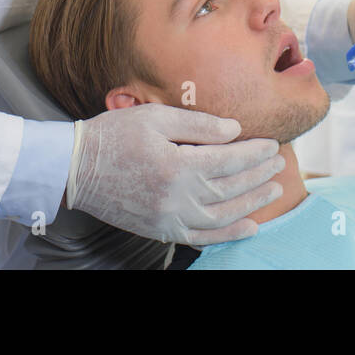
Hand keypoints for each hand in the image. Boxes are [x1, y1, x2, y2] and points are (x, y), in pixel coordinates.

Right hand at [66, 103, 284, 245]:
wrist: (75, 168)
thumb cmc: (113, 135)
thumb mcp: (154, 117)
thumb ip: (197, 124)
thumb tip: (235, 130)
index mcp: (176, 165)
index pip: (228, 160)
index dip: (253, 153)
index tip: (271, 144)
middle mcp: (175, 197)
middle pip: (230, 188)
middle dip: (258, 175)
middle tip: (279, 164)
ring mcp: (168, 218)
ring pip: (222, 215)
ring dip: (252, 204)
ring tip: (273, 191)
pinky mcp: (160, 230)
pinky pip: (202, 237)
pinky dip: (229, 234)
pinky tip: (250, 227)